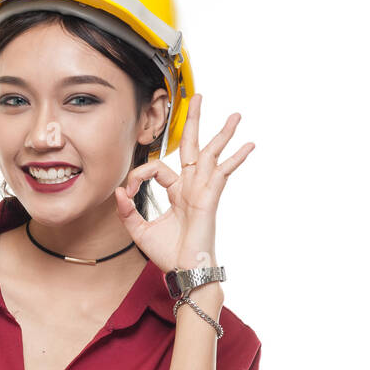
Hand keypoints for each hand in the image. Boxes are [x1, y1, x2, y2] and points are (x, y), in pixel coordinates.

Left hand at [113, 93, 253, 272]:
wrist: (184, 272)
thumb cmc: (167, 254)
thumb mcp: (139, 230)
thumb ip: (128, 211)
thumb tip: (120, 192)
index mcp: (176, 193)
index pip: (157, 169)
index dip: (139, 174)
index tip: (129, 189)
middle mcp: (191, 188)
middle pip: (192, 147)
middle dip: (194, 122)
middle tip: (198, 97)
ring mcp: (202, 191)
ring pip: (211, 154)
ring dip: (223, 133)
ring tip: (236, 114)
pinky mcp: (209, 199)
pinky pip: (222, 173)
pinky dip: (235, 158)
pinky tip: (249, 145)